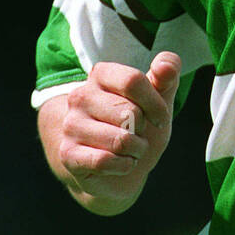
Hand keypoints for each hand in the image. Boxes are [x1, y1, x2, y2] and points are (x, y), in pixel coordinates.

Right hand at [56, 52, 181, 209]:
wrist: (118, 169)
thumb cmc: (138, 127)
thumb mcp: (159, 101)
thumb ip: (167, 78)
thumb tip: (164, 64)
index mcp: (101, 75)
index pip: (133, 81)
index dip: (155, 104)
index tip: (160, 118)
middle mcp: (80, 96)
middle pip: (129, 112)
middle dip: (143, 130)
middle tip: (137, 134)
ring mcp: (71, 125)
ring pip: (119, 140)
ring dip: (135, 150)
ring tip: (129, 149)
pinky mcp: (68, 154)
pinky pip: (104, 161)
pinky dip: (122, 166)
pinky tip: (119, 163)